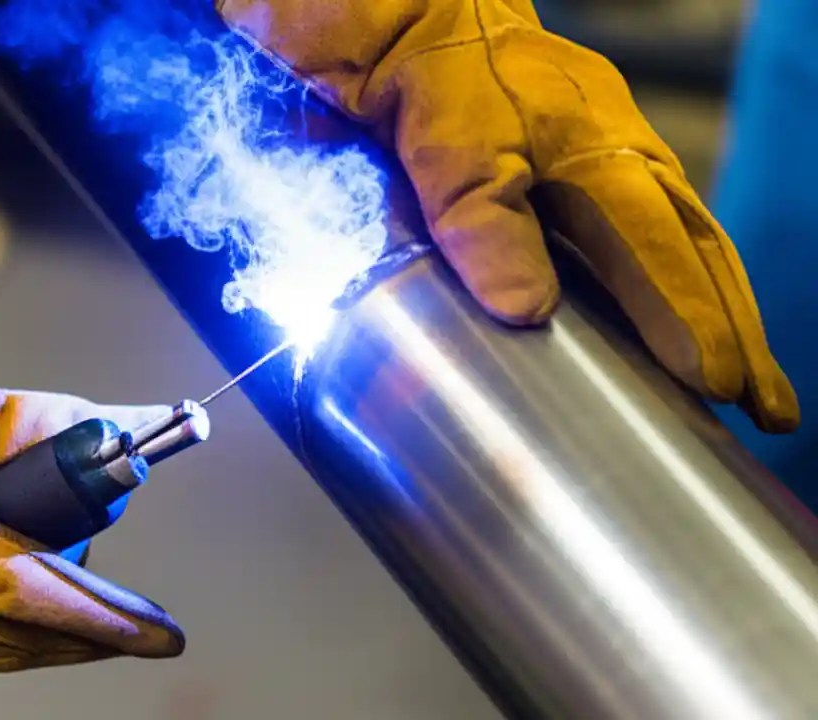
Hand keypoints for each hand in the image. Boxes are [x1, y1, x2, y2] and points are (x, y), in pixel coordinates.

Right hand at [0, 382, 182, 690]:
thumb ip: (48, 427)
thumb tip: (130, 427)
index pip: (53, 603)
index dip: (115, 622)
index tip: (165, 637)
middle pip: (38, 638)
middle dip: (82, 613)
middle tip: (103, 589)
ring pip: (0, 651)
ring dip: (29, 615)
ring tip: (11, 555)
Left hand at [216, 0, 797, 432]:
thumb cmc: (401, 45)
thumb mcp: (434, 131)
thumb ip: (476, 212)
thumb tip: (527, 308)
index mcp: (585, 138)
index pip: (654, 245)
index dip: (689, 318)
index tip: (720, 385)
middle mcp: (595, 145)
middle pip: (688, 242)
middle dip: (730, 324)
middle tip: (767, 404)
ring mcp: (574, 147)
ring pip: (666, 234)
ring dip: (706, 306)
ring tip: (735, 374)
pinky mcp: (539, 157)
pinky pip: (616, 225)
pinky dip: (648, 277)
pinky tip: (645, 317)